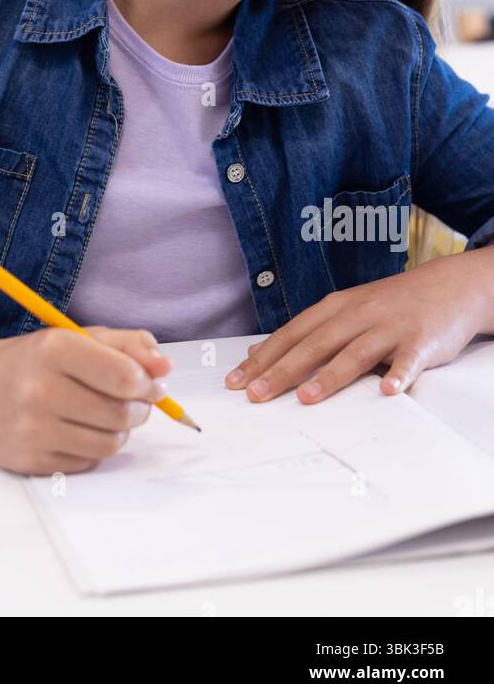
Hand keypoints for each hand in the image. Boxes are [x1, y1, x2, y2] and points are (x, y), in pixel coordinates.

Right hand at [0, 324, 173, 474]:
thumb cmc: (35, 361)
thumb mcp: (78, 338)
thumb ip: (128, 345)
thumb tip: (166, 366)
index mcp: (54, 348)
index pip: (124, 376)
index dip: (148, 383)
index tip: (149, 382)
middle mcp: (39, 389)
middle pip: (121, 414)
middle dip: (139, 409)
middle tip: (133, 400)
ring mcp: (31, 430)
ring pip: (110, 444)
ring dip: (120, 431)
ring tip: (106, 415)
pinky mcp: (29, 462)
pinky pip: (88, 463)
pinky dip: (94, 449)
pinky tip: (78, 430)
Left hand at [224, 248, 493, 404]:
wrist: (446, 285)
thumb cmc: (388, 304)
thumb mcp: (345, 311)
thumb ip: (307, 332)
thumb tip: (259, 352)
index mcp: (335, 307)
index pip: (291, 334)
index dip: (263, 357)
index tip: (236, 381)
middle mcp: (358, 314)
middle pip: (315, 343)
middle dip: (283, 370)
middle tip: (257, 395)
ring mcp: (389, 326)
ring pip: (356, 351)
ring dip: (331, 375)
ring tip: (307, 397)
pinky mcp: (421, 340)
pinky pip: (409, 360)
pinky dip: (400, 374)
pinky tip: (389, 391)